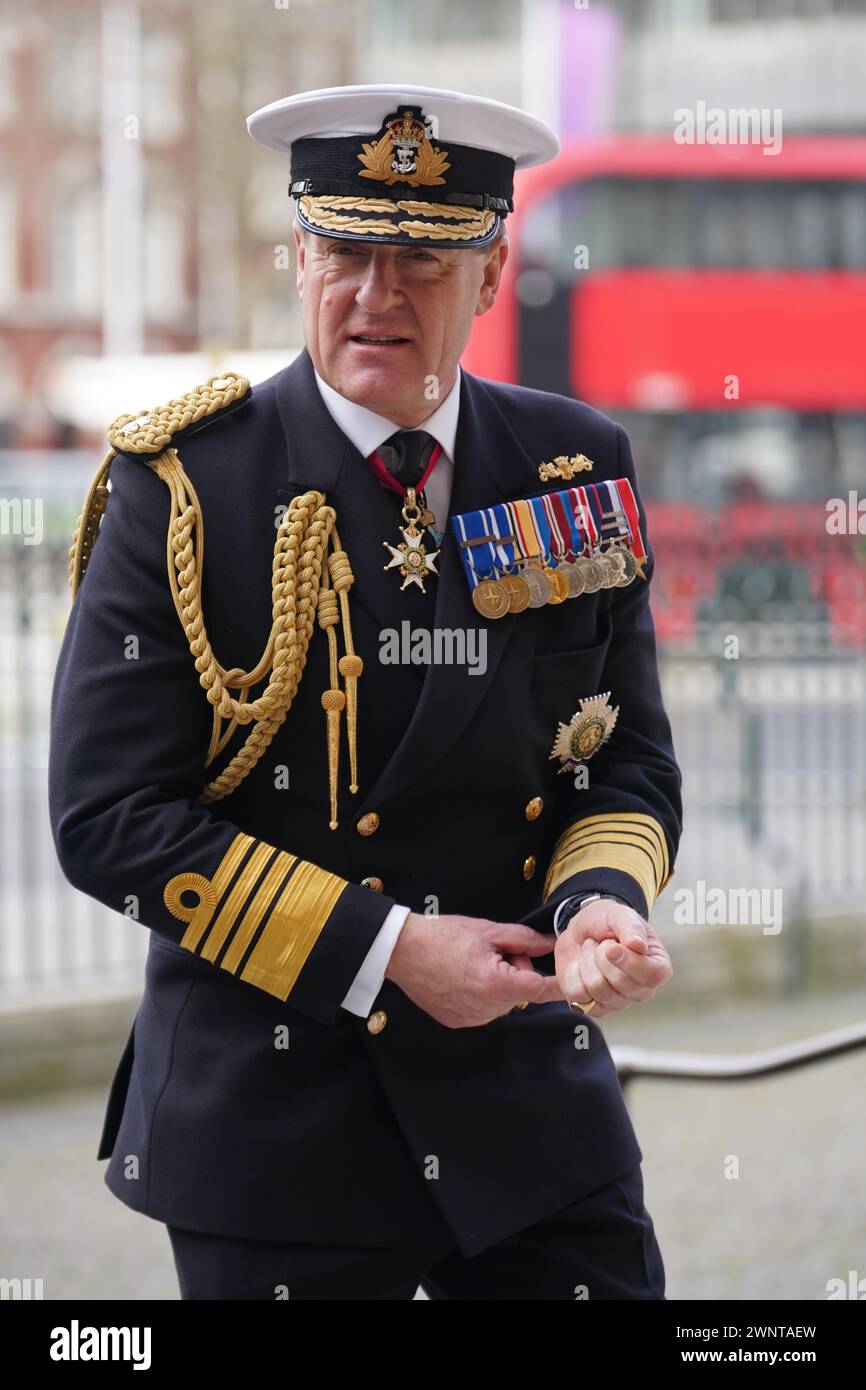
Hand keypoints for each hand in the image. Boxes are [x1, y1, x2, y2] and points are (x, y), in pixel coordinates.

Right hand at [384, 911, 561, 1027]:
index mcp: (496, 984)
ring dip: (500, 984)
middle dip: (518, 972)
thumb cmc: (441, 936)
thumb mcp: (488, 931)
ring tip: (473, 963)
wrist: (401, 950)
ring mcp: (472, 1019)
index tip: (575, 985)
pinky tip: (463, 977)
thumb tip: (550, 945)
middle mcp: (486, 1008)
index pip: (543, 991)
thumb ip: (525, 940)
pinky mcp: (459, 1022)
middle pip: (522, 992)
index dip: (561, 985)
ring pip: (504, 1001)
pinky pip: (485, 1009)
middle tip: (494, 952)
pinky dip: (482, 994)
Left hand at [554, 898, 671, 1019]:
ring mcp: (618, 1002)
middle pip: (621, 982)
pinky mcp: (594, 1008)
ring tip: (592, 952)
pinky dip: (573, 974)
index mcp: (657, 966)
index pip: (652, 975)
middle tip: (603, 943)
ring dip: (587, 961)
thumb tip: (638, 945)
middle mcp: (641, 990)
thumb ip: (631, 927)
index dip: (629, 961)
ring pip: (597, 988)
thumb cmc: (607, 923)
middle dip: (603, 954)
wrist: (580, 930)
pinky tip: (581, 966)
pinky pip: (578, 996)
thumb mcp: (620, 914)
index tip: (612, 945)